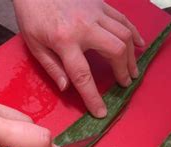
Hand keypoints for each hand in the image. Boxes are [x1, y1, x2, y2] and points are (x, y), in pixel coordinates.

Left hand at [14, 0, 144, 117]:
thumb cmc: (32, 13)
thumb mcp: (34, 44)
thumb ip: (51, 66)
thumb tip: (66, 88)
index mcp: (64, 41)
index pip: (83, 75)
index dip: (93, 96)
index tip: (101, 112)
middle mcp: (84, 26)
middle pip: (114, 50)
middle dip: (122, 71)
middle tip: (124, 84)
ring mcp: (95, 13)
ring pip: (123, 34)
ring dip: (131, 55)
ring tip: (133, 71)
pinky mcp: (100, 3)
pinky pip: (122, 19)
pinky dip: (133, 32)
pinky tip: (139, 45)